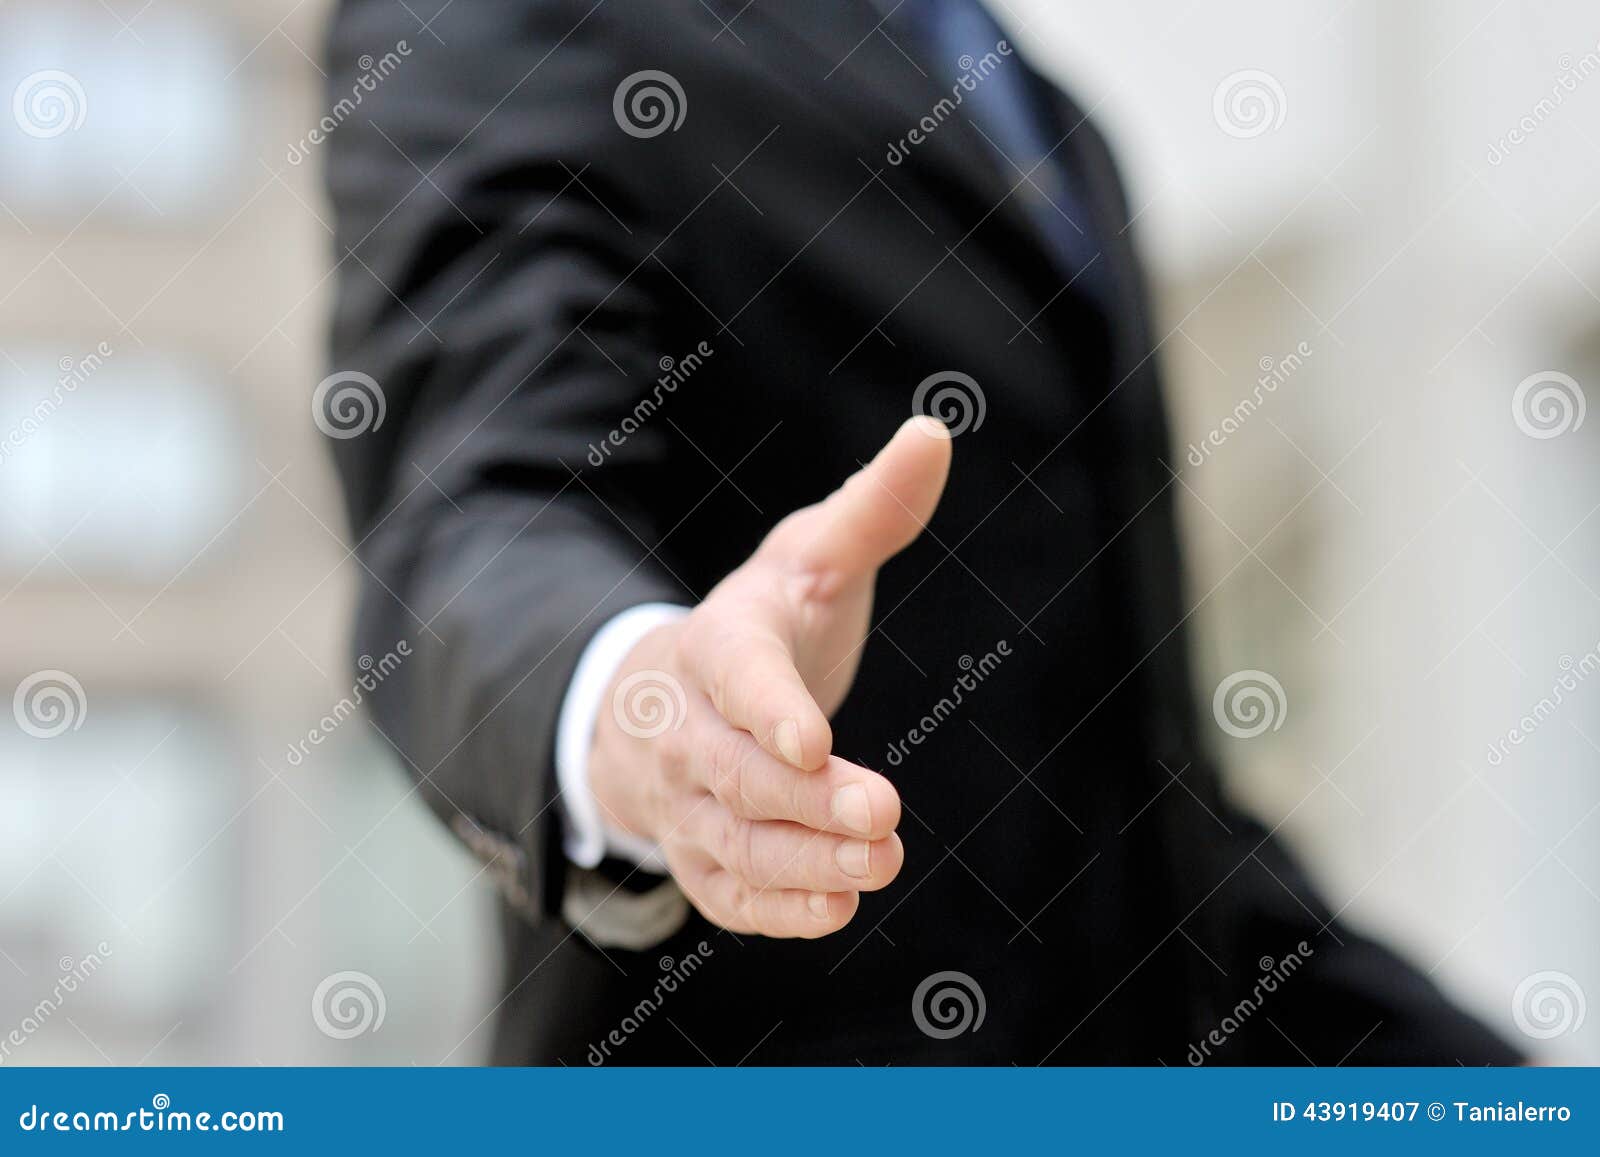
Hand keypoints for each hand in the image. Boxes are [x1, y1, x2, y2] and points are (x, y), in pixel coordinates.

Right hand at [589, 416, 952, 936]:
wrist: (664, 701)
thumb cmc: (759, 625)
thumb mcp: (809, 558)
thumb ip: (872, 509)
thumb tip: (936, 431)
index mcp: (717, 645)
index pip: (735, 675)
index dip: (770, 708)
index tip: (814, 738)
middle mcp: (687, 727)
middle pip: (733, 771)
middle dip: (803, 798)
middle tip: (882, 812)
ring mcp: (686, 799)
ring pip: (731, 840)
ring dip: (801, 861)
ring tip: (879, 865)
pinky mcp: (700, 855)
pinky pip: (725, 892)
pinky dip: (775, 908)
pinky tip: (837, 908)